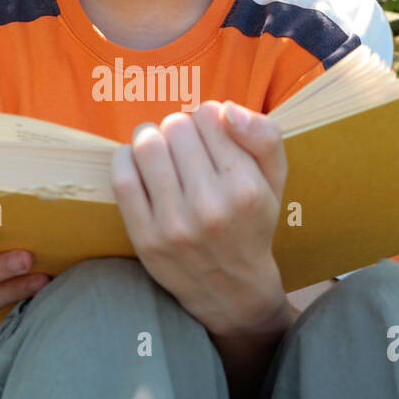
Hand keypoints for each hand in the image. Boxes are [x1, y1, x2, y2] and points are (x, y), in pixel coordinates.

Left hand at [110, 101, 288, 336]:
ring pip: (148, 145)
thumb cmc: (252, 223)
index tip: (210, 133)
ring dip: (150, 137)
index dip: (208, 117)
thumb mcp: (275, 180)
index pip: (211, 116)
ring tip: (159, 148)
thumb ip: (264, 136)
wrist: (231, 289)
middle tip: (183, 144)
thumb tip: (225, 108)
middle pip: (177, 127)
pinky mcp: (146, 238)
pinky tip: (138, 163)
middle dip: (179, 127)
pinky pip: (123, 177)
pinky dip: (126, 158)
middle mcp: (212, 206)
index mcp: (247, 188)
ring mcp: (175, 224)